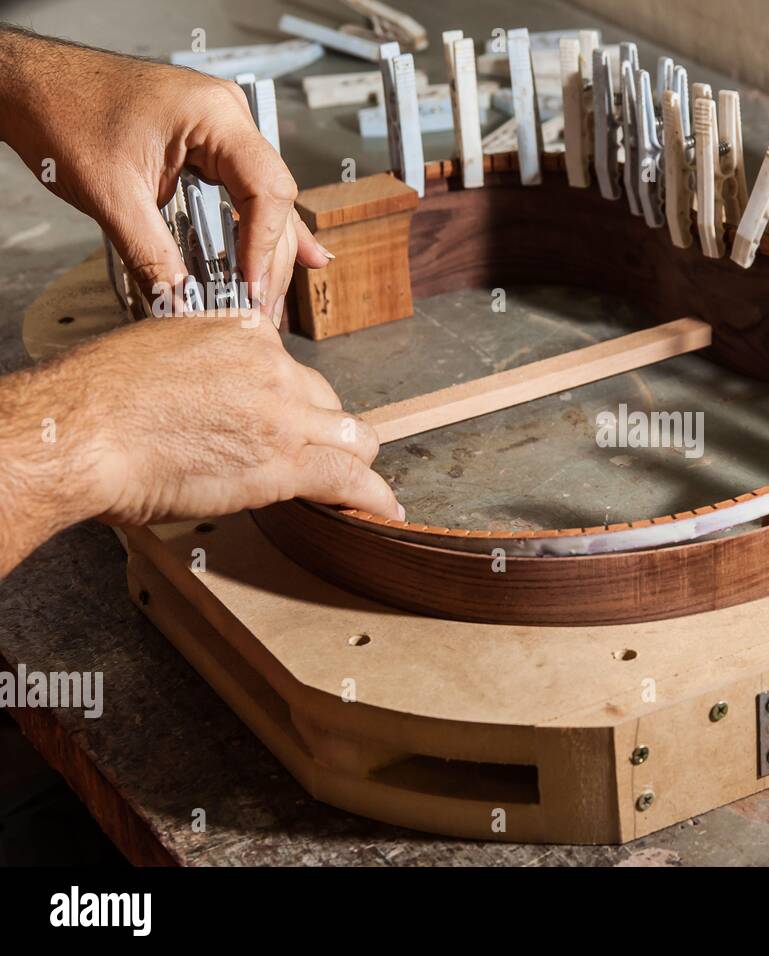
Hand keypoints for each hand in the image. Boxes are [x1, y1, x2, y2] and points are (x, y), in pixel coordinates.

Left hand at [0, 26, 329, 323]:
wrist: (29, 83)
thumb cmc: (62, 110)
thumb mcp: (110, 194)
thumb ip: (151, 254)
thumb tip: (180, 304)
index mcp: (216, 116)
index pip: (268, 190)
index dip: (263, 246)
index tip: (248, 288)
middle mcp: (229, 119)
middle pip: (272, 202)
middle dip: (266, 260)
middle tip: (259, 310)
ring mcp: (221, 131)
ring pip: (262, 202)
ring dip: (264, 253)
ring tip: (264, 300)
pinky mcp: (207, 146)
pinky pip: (244, 193)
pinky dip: (259, 229)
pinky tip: (299, 255)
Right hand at [0, 315, 401, 574]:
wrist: (82, 433)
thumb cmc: (98, 401)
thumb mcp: (160, 352)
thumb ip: (204, 367)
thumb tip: (214, 396)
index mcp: (243, 332)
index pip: (290, 368)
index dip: (287, 400)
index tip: (283, 418)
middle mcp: (272, 366)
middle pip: (324, 400)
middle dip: (319, 429)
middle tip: (307, 456)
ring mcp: (284, 413)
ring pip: (349, 437)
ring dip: (350, 462)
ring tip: (354, 486)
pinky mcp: (286, 461)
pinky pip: (350, 479)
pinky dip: (373, 497)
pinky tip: (384, 509)